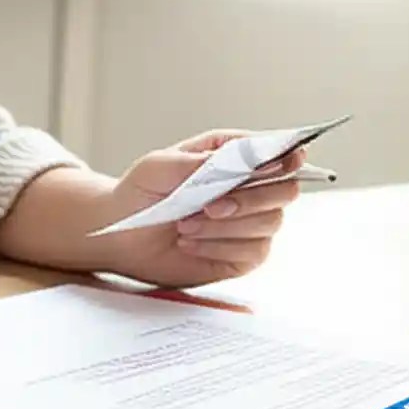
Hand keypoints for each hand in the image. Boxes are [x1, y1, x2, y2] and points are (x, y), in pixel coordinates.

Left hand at [0, 130, 303, 287]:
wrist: (120, 234)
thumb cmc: (140, 193)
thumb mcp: (158, 168)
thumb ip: (195, 163)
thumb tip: (231, 161)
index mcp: (235, 156)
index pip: (280, 153)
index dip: (289, 157)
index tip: (283, 162)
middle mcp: (250, 188)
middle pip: (286, 191)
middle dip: (251, 200)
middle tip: (210, 206)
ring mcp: (249, 222)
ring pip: (270, 223)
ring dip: (225, 227)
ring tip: (184, 227)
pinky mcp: (241, 255)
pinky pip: (253, 253)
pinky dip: (220, 249)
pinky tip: (189, 244)